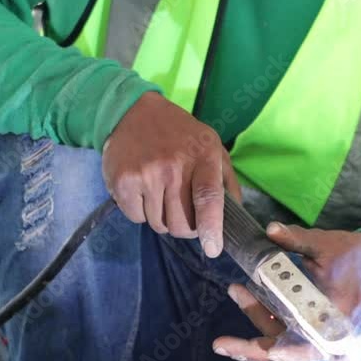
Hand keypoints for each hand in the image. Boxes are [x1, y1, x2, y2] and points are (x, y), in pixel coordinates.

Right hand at [102, 92, 240, 256]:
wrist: (132, 111)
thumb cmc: (179, 134)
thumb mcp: (211, 146)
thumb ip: (226, 180)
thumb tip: (236, 215)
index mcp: (202, 155)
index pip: (208, 199)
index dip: (211, 228)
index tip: (213, 249)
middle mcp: (173, 165)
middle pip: (181, 223)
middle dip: (184, 227)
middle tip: (182, 212)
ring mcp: (147, 173)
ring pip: (159, 224)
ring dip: (161, 218)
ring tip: (160, 193)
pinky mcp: (124, 181)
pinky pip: (137, 218)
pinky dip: (141, 212)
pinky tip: (143, 190)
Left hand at [213, 222, 360, 360]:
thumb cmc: (356, 255)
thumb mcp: (328, 244)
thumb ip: (298, 239)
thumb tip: (271, 229)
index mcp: (335, 318)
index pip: (305, 347)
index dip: (281, 350)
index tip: (258, 350)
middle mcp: (324, 331)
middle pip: (284, 349)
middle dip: (250, 347)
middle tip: (220, 344)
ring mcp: (316, 327)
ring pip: (280, 334)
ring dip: (256, 315)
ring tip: (235, 288)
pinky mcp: (310, 320)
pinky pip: (283, 325)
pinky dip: (264, 312)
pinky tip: (246, 292)